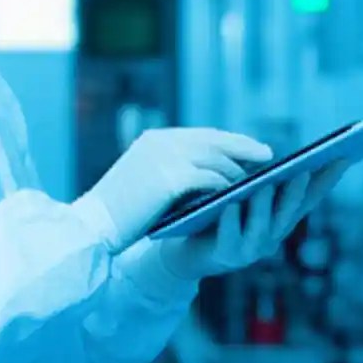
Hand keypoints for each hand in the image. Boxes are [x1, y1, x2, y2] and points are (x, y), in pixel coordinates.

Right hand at [76, 128, 273, 251]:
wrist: (93, 227)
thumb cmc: (121, 211)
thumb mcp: (147, 180)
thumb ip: (174, 169)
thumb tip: (213, 172)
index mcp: (155, 140)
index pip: (202, 135)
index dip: (229, 141)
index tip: (251, 146)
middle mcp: (162, 142)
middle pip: (214, 140)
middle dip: (243, 147)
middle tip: (268, 155)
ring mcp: (166, 158)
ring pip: (216, 159)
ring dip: (239, 170)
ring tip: (259, 181)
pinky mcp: (171, 179)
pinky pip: (211, 180)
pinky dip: (228, 186)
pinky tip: (241, 195)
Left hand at [158, 161, 348, 279]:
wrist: (186, 249)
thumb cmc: (218, 215)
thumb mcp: (245, 194)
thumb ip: (262, 180)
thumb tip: (272, 151)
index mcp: (280, 218)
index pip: (310, 196)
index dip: (328, 178)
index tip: (344, 155)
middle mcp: (272, 236)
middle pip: (289, 212)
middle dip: (297, 191)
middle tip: (302, 170)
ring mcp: (250, 249)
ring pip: (263, 227)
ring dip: (266, 206)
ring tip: (265, 185)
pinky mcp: (225, 256)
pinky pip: (230, 238)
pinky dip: (232, 221)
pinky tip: (230, 204)